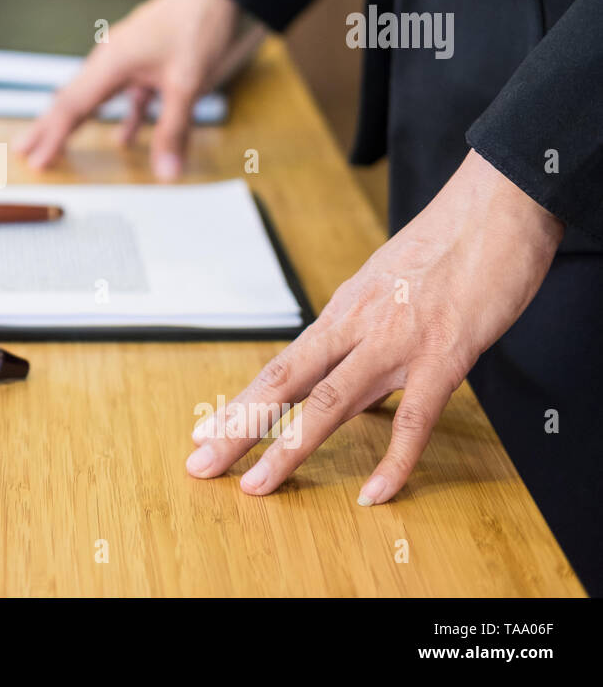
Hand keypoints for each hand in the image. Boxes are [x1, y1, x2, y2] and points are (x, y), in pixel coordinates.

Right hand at [11, 0, 261, 179]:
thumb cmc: (197, 25)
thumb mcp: (186, 84)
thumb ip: (173, 130)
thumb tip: (166, 172)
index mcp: (110, 63)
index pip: (71, 107)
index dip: (51, 137)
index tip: (34, 159)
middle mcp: (110, 60)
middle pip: (71, 100)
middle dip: (48, 128)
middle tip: (22, 150)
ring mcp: (126, 60)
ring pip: (94, 97)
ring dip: (78, 122)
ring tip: (58, 142)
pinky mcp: (144, 62)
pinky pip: (124, 95)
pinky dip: (121, 118)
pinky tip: (124, 139)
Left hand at [186, 149, 563, 503]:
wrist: (498, 204)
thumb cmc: (447, 242)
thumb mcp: (386, 283)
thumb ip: (363, 330)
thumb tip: (345, 368)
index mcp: (342, 312)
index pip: (280, 367)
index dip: (240, 403)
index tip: (204, 434)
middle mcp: (357, 327)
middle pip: (284, 384)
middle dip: (238, 428)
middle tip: (200, 464)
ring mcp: (398, 342)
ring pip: (331, 403)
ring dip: (288, 447)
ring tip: (256, 485)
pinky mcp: (446, 354)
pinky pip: (415, 418)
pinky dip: (394, 460)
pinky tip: (375, 494)